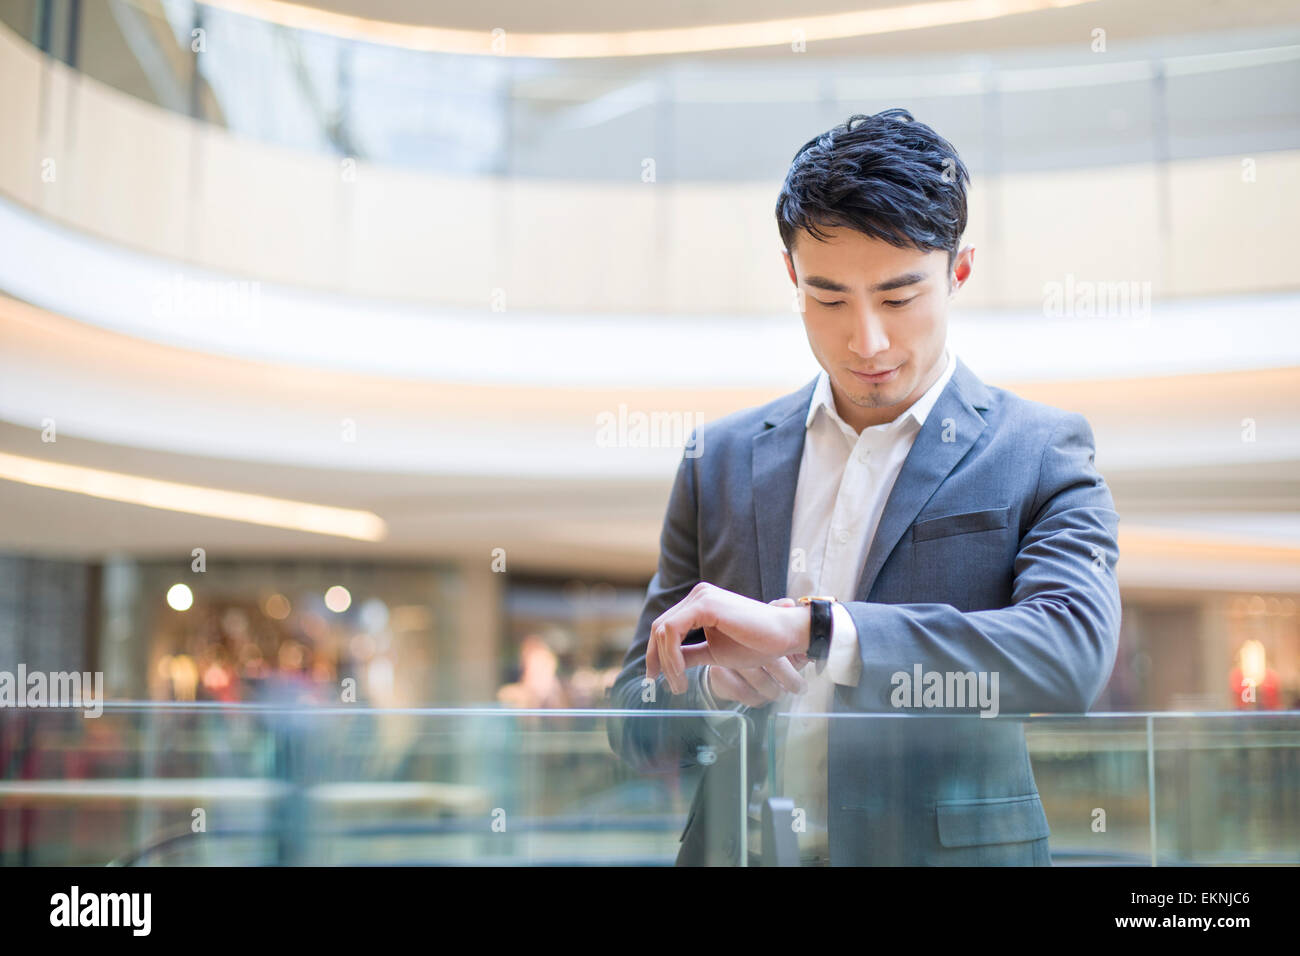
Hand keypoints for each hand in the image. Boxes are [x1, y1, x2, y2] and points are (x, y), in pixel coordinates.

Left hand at [647, 584, 810, 694]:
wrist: (784, 637)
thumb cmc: (756, 644)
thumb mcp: (714, 652)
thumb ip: (690, 653)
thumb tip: (667, 664)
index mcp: (699, 603)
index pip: (665, 626)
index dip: (655, 652)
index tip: (655, 676)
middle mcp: (698, 595)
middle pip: (659, 627)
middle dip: (656, 658)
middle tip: (659, 683)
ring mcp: (701, 597)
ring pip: (663, 630)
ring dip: (666, 662)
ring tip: (678, 684)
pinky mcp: (705, 604)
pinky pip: (673, 631)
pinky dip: (672, 655)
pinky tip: (681, 673)